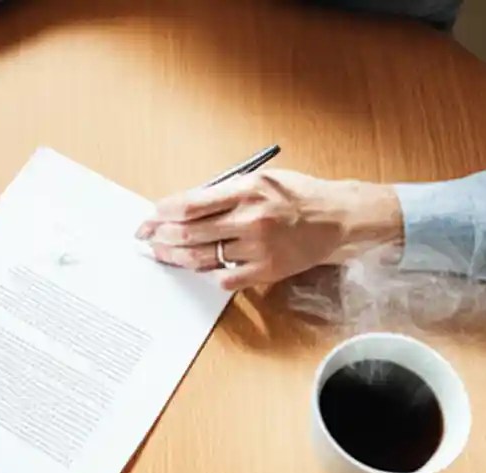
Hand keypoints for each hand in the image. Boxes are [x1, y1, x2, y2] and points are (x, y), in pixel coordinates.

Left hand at [135, 170, 403, 290]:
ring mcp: (258, 246)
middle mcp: (251, 218)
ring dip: (176, 258)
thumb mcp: (261, 180)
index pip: (191, 204)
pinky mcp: (266, 270)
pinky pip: (225, 278)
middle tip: (147, 238)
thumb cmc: (297, 196)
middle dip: (161, 236)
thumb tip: (183, 206)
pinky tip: (201, 268)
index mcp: (247, 189)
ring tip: (163, 255)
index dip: (164, 212)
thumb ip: (224, 192)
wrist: (338, 217)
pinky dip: (209, 273)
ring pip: (202, 258)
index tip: (152, 216)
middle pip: (190, 233)